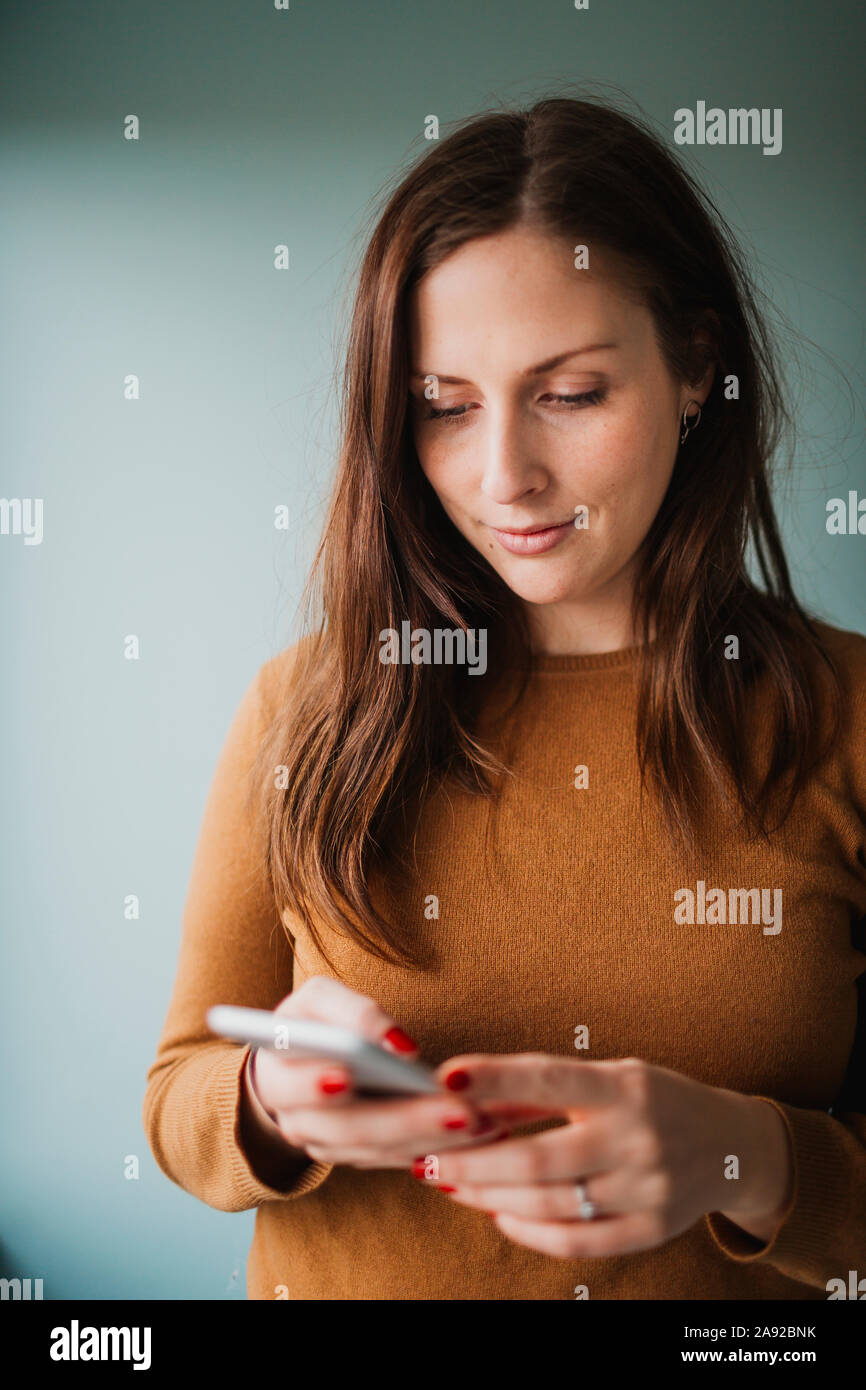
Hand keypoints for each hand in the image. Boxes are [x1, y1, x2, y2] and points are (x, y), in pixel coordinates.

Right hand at [241, 977, 507, 1174]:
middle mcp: (294, 1121)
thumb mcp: (320, 999)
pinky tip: (478, 1135)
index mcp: (276, 1074)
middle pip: (349, 1127)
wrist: (301, 1065)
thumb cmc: (317, 1022)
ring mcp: (326, 1147)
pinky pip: (397, 1160)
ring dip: (433, 1139)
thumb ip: (352, 1011)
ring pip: (379, 1150)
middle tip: (459, 1111)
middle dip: (407, 1120)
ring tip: (483, 1121)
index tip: (347, 1078)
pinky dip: (437, 1149)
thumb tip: (396, 1043)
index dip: (315, 1084)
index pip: (291, 1084)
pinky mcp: (358, 1157)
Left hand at [413, 1053, 793, 1257]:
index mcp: (624, 1086)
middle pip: (539, 1159)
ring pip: (551, 1204)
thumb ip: (541, 1092)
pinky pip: (578, 1242)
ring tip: (452, 1183)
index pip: (550, 1080)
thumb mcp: (608, 1077)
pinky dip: (530, 1232)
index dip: (497, 1077)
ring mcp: (648, 1189)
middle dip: (473, 1162)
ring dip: (490, 1197)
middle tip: (426, 1158)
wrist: (733, 1145)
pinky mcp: (653, 1230)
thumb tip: (466, 1095)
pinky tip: (499, 1215)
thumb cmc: (652, 1101)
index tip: (446, 1077)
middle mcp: (638, 1137)